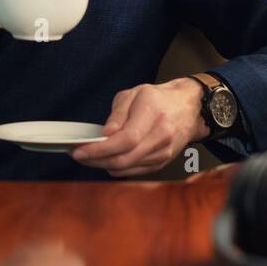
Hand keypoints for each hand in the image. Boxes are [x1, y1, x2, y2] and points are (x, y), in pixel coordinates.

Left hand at [70, 78, 210, 177]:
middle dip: (96, 160)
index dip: (99, 149)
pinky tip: (107, 158)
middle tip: (78, 155)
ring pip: (126, 168)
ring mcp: (163, 153)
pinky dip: (116, 167)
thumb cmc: (158, 99)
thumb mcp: (134, 94)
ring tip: (89, 155)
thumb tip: (105, 135)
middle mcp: (161, 136)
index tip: (79, 151)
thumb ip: (117, 114)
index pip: (125, 140)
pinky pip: (133, 172)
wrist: (188, 108)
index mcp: (153, 114)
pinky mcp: (161, 163)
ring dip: (103, 165)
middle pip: (124, 159)